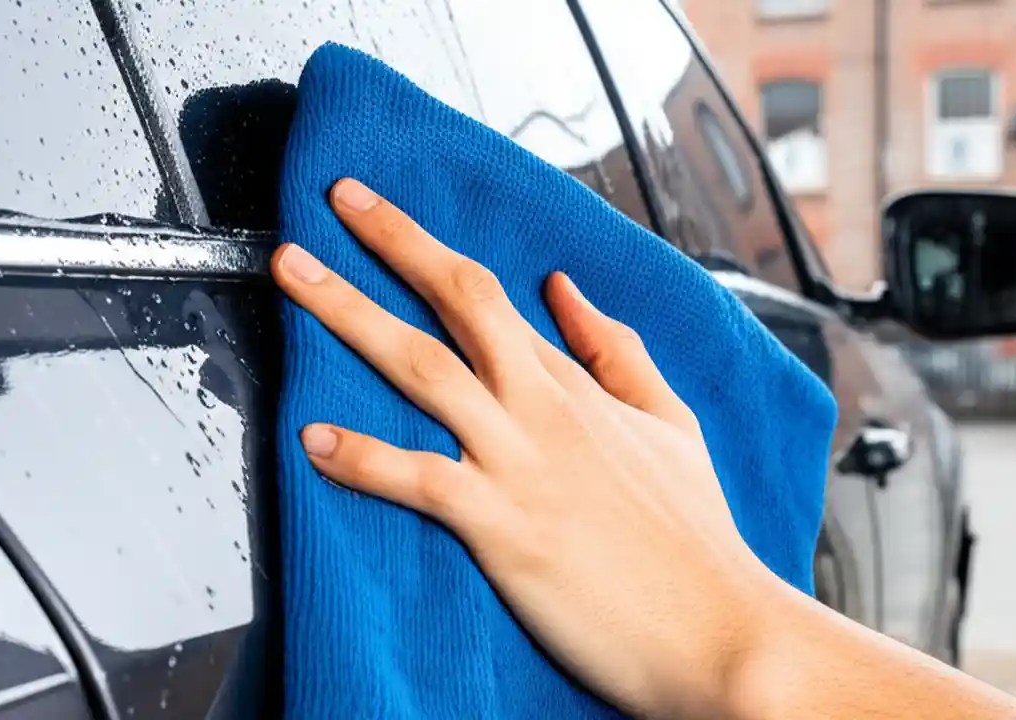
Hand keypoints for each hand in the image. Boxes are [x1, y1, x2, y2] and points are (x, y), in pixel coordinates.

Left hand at [272, 178, 776, 717]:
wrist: (722, 632)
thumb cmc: (697, 541)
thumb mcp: (674, 425)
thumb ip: (619, 353)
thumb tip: (566, 288)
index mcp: (575, 386)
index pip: (490, 295)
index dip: (427, 247)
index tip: (378, 213)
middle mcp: (542, 408)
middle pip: (457, 300)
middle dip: (390, 243)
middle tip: (336, 199)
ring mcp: (521, 462)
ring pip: (423, 367)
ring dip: (350, 314)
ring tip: (293, 275)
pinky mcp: (506, 526)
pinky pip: (420, 478)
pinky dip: (363, 458)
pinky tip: (313, 439)